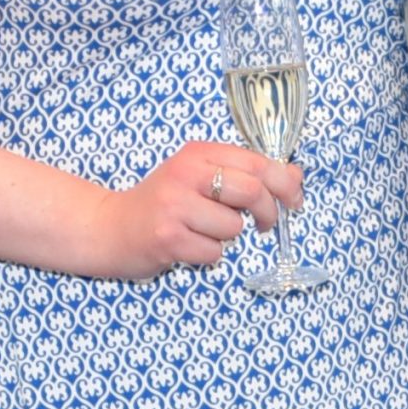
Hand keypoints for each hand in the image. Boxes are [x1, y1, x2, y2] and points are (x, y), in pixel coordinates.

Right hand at [89, 141, 302, 279]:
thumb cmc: (163, 203)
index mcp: (198, 153)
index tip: (294, 200)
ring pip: (233, 228)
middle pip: (252, 191)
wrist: (111, 227)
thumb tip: (296, 176)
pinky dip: (209, 255)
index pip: (257, 162)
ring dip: (227, 237)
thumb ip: (245, 173)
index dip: (285, 183)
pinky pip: (214, 252)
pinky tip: (188, 245)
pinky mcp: (168, 237)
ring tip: (203, 231)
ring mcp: (175, 206)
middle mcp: (185, 173)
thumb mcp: (200, 176)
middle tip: (264, 225)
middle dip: (268, 214)